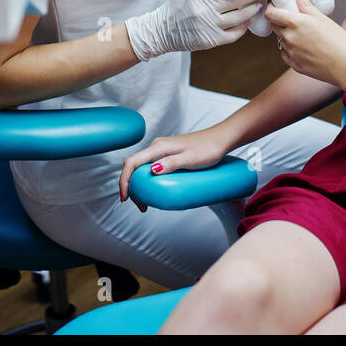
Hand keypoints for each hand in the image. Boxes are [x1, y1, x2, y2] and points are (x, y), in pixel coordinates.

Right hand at [118, 126, 233, 209]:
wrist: (221, 139)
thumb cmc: (208, 148)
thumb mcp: (190, 159)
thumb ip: (171, 163)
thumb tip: (152, 171)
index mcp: (159, 147)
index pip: (132, 163)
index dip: (124, 181)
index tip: (126, 198)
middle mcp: (157, 146)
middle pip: (134, 166)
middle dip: (132, 187)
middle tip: (141, 206)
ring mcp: (162, 149)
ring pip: (142, 167)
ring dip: (139, 184)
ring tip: (146, 202)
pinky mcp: (169, 153)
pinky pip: (151, 167)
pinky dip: (147, 180)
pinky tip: (154, 190)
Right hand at [124, 0, 264, 60]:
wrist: (162, 30)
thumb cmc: (177, 4)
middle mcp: (206, 10)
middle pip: (238, 2)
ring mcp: (209, 26)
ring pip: (239, 18)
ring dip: (252, 11)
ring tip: (260, 5)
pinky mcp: (211, 40)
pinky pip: (233, 34)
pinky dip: (243, 28)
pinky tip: (247, 21)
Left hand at [265, 0, 345, 86]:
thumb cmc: (339, 41)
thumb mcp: (323, 19)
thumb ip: (306, 5)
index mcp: (296, 23)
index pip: (270, 14)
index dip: (272, 9)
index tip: (278, 7)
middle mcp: (289, 38)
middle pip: (274, 26)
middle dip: (280, 22)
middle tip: (295, 21)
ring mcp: (291, 53)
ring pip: (280, 41)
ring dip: (287, 36)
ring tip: (305, 37)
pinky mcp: (294, 65)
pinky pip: (286, 54)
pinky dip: (291, 50)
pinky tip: (306, 49)